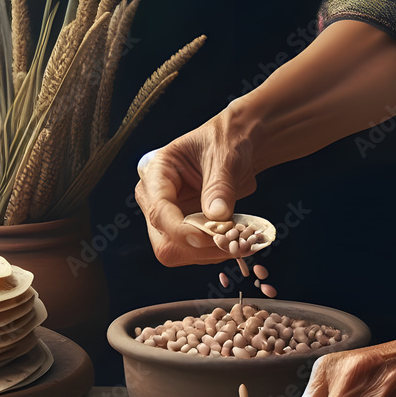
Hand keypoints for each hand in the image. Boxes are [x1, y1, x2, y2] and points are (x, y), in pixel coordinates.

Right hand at [134, 110, 258, 266]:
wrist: (236, 148)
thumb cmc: (225, 142)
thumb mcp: (225, 158)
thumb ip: (220, 186)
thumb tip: (217, 215)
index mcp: (157, 173)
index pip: (158, 211)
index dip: (180, 230)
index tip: (204, 237)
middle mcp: (156, 200)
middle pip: (164, 242)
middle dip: (196, 248)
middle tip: (230, 244)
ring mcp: (170, 219)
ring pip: (180, 253)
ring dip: (211, 253)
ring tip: (239, 242)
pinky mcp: (186, 231)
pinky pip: (196, 254)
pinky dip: (217, 252)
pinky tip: (236, 242)